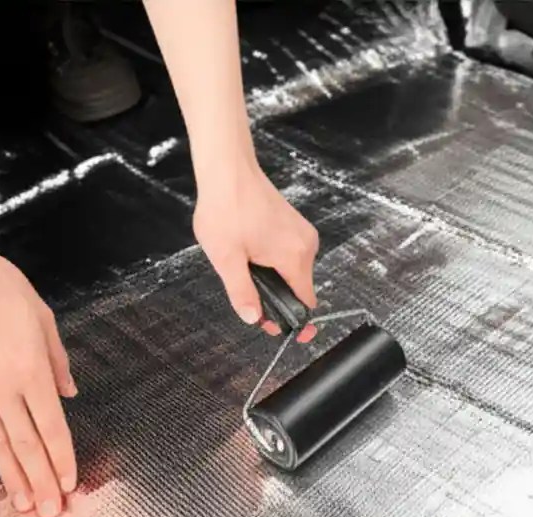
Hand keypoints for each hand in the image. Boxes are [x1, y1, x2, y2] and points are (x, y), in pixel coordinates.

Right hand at [0, 224, 77, 516]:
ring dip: (11, 478)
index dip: (62, 459)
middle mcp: (3, 388)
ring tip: (21, 504)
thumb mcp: (43, 319)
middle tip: (49, 512)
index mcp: (30, 372)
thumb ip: (57, 361)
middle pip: (25, 446)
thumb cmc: (0, 288)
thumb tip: (68, 393)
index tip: (70, 484)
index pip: (51, 428)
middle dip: (40, 482)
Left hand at [193, 162, 318, 342]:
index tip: (284, 331)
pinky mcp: (295, 224)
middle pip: (299, 287)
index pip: (306, 302)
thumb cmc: (226, 208)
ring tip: (244, 266)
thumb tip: (253, 319)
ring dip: (273, 279)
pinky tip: (251, 253)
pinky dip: (274, 262)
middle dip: (277, 298)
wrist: (228, 170)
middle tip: (249, 300)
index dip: (294, 320)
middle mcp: (306, 245)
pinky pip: (290, 254)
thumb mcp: (227, 258)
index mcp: (294, 257)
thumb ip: (242, 292)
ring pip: (293, 271)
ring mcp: (302, 233)